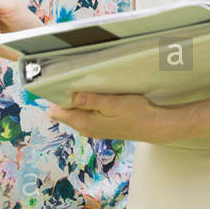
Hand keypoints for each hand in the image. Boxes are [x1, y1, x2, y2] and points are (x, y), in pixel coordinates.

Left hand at [48, 92, 174, 142]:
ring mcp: (93, 128)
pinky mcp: (100, 126)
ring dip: (78, 99)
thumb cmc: (136, 114)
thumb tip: (72, 96)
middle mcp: (85, 128)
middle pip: (64, 111)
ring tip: (88, 85)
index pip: (57, 112)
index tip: (61, 83)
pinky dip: (86, 104)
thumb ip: (92, 101)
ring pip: (75, 112)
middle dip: (66, 96)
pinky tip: (97, 95)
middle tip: (77, 80)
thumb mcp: (113, 104)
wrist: (153, 126)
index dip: (56, 97)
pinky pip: (85, 113)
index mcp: (85, 123)